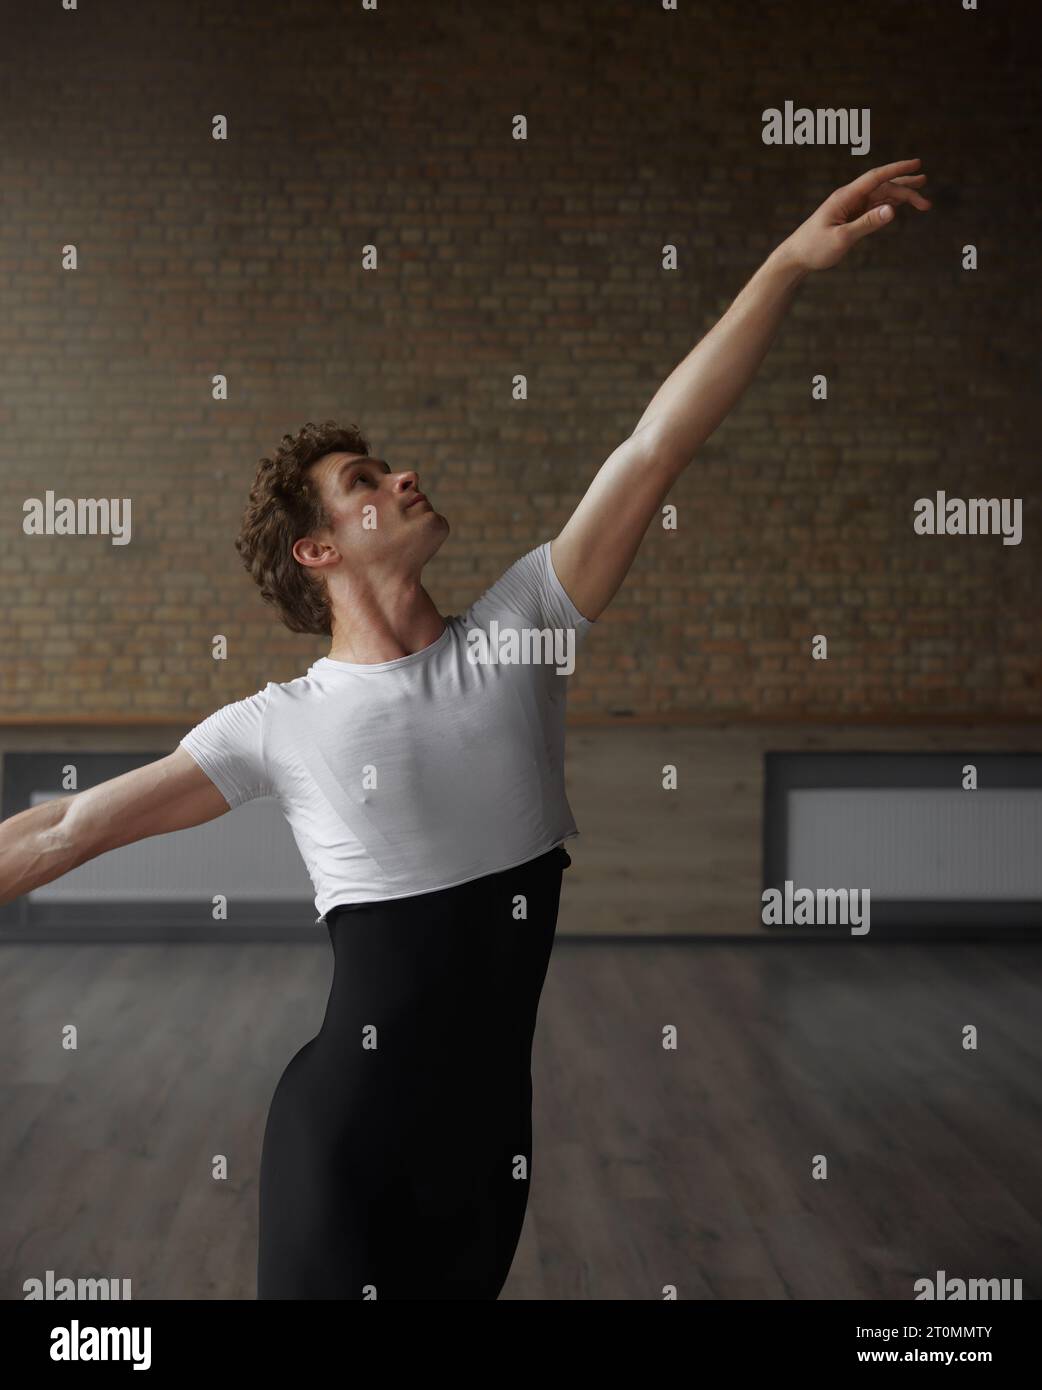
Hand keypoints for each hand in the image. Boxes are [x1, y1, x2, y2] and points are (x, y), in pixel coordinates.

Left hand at [780, 158, 930, 272]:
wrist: (796, 257)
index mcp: (846, 197)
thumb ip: (867, 224)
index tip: (917, 163)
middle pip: (883, 187)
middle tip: (926, 190)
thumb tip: (892, 210)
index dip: (897, 169)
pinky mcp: (851, 217)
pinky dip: (890, 206)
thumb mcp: (842, 238)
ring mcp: (851, 207)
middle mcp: (850, 198)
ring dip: (901, 198)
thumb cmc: (814, 248)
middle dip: (905, 188)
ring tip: (923, 203)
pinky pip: (874, 207)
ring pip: (881, 197)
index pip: (876, 177)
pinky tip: (902, 206)